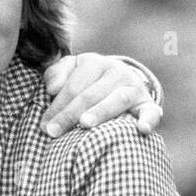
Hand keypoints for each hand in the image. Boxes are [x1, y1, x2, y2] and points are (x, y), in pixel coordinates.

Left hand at [41, 53, 161, 137]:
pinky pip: (151, 112)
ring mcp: (134, 87)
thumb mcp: (71, 71)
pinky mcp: (147, 104)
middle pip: (90, 94)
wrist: (122, 82)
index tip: (45, 126)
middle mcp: (116, 71)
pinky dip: (148, 120)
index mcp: (94, 63)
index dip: (57, 105)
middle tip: (54, 132)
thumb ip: (57, 74)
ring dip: (100, 112)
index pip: (73, 85)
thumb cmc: (87, 81)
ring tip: (85, 124)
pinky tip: (142, 129)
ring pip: (116, 100)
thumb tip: (52, 88)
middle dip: (69, 114)